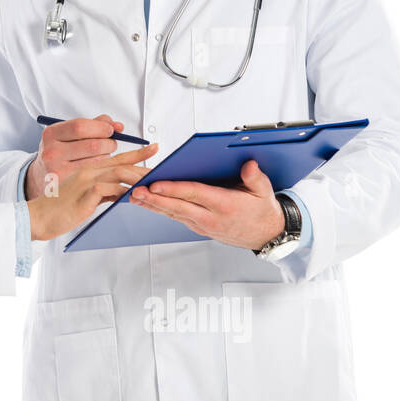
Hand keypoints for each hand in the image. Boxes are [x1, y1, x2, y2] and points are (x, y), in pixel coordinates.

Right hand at [25, 114, 136, 199]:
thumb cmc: (60, 154)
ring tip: (103, 158)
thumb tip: (118, 126)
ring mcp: (58, 170)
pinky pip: (95, 176)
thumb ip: (92, 125)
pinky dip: (104, 171)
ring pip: (97, 161)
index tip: (110, 130)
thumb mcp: (67, 136)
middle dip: (109, 143)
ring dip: (107, 158)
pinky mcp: (67, 186)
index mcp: (51, 134)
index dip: (100, 127)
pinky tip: (101, 170)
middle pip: (93, 145)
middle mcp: (51, 152)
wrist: (39, 179)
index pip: (80, 126)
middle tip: (111, 145)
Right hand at [27, 143, 157, 240]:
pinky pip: (112, 188)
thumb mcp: (83, 194)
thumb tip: (122, 192)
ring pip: (119, 172)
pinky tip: (137, 195)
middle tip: (163, 165)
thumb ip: (102, 189)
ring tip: (154, 181)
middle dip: (144, 162)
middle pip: (121, 162)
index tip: (153, 148)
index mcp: (86, 168)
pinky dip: (126, 191)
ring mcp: (86, 180)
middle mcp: (87, 169)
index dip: (136, 152)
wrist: (39, 217)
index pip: (116, 156)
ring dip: (139, 176)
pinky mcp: (86, 193)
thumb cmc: (59, 207)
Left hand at [128, 159, 285, 250]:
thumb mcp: (264, 191)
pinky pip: (176, 217)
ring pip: (173, 214)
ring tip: (134, 196)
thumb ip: (255, 177)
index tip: (156, 185)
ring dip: (152, 205)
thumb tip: (248, 165)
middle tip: (136, 192)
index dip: (174, 190)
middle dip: (155, 200)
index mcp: (225, 205)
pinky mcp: (198, 227)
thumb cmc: (262, 210)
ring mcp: (203, 225)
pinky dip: (161, 210)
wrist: (266, 235)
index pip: (195, 195)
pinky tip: (147, 203)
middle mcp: (211, 217)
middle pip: (178, 207)